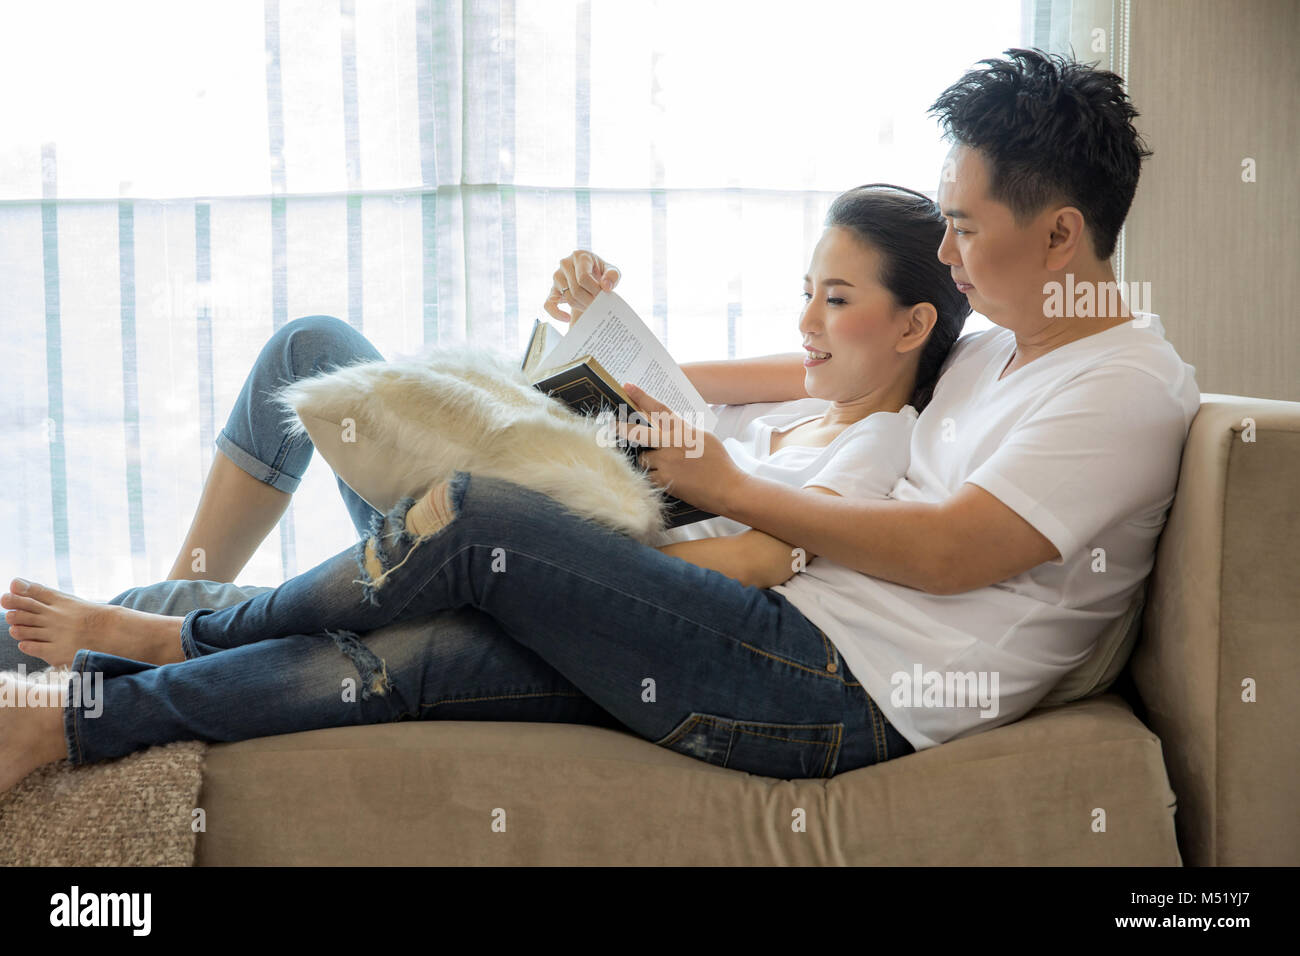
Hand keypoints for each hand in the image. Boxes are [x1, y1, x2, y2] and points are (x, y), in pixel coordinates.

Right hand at [544, 250, 621, 324]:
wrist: (592, 276)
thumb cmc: (601, 272)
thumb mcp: (611, 270)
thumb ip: (613, 275)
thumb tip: (606, 286)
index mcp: (579, 256)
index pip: (583, 277)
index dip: (594, 290)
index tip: (603, 297)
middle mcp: (565, 264)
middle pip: (576, 290)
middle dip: (590, 301)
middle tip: (599, 306)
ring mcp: (557, 277)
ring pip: (568, 298)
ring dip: (581, 306)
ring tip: (591, 308)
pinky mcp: (552, 290)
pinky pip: (548, 304)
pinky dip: (556, 314)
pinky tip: (567, 318)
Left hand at [616, 383, 747, 515]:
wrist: (728, 487)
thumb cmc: (719, 463)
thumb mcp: (704, 438)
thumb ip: (684, 431)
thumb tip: (667, 428)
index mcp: (683, 429)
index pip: (659, 409)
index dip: (641, 396)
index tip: (627, 386)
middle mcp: (672, 442)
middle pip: (638, 431)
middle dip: (622, 428)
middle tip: (611, 425)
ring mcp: (667, 460)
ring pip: (643, 458)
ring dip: (648, 463)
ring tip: (665, 469)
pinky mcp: (664, 479)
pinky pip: (648, 476)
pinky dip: (653, 479)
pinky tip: (668, 481)